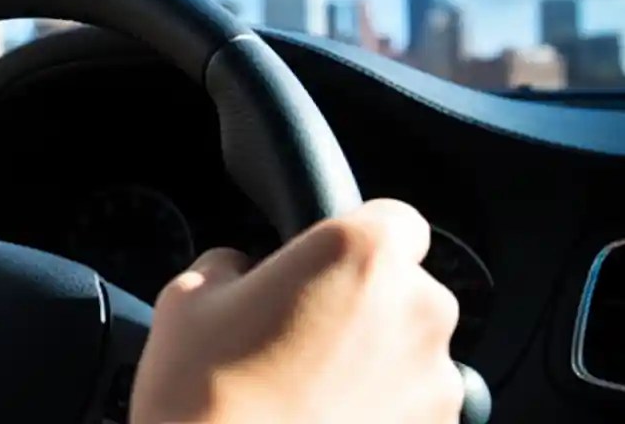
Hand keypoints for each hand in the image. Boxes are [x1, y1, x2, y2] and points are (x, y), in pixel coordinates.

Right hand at [131, 199, 462, 423]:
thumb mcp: (187, 297)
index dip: (356, 240)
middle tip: (299, 337)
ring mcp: (437, 384)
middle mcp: (417, 310)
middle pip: (407, 291)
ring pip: (412, 356)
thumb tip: (244, 272)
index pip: (395, 219)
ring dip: (375, 366)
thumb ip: (231, 265)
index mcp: (361, 253)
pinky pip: (414, 412)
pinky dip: (382, 416)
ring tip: (309, 394)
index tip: (324, 266)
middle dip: (364, 308)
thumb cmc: (203, 395)